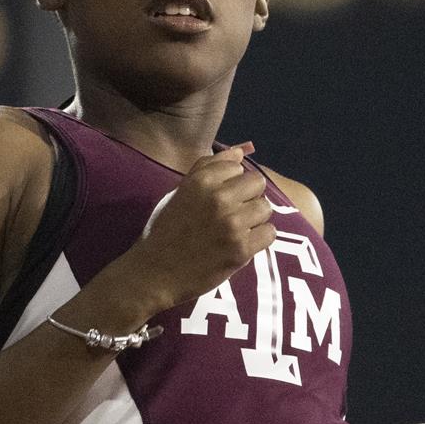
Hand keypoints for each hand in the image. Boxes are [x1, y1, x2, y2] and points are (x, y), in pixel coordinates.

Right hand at [116, 143, 275, 310]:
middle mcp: (218, 198)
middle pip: (257, 184)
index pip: (238, 166)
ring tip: (237, 230)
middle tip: (234, 214)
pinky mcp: (240, 249)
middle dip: (248, 197)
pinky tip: (242, 244)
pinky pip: (269, 233)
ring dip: (255, 219)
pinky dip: (259, 239)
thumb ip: (208, 168)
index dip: (231, 182)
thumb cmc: (167, 230)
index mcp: (201, 181)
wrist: (155, 272)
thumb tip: (240, 151)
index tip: (220, 198)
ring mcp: (232, 224)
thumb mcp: (180, 192)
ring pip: (265, 208)